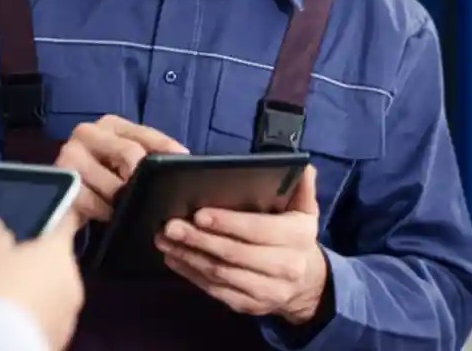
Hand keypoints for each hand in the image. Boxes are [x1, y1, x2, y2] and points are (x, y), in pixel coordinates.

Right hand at [0, 215, 84, 350]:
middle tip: (10, 268)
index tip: (60, 213)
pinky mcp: (61, 340)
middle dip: (39, 264)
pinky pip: (47, 320)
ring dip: (37, 293)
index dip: (60, 217)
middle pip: (57, 264)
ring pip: (54, 293)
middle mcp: (72, 281)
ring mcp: (70, 315)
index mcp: (58, 252)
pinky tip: (12, 321)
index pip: (66, 225)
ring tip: (7, 300)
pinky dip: (34, 317)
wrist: (0, 348)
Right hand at [54, 114, 186, 226]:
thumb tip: (181, 160)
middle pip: (130, 154)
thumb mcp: (128, 160)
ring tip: (130, 208)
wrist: (66, 193)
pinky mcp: (62, 182)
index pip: (144, 133)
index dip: (165, 147)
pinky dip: (105, 211)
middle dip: (144, 178)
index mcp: (109, 124)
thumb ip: (150, 155)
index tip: (184, 159)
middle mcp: (87, 132)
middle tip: (155, 197)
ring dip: (125, 200)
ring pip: (113, 184)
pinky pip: (93, 202)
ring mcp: (70, 155)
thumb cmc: (104, 175)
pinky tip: (108, 213)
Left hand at [155, 165, 327, 324]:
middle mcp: (286, 267)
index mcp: (297, 237)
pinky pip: (215, 290)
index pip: (257, 229)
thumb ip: (300, 187)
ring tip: (164, 240)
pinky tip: (174, 258)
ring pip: (220, 273)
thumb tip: (301, 165)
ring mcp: (267, 290)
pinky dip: (191, 274)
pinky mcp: (250, 305)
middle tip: (171, 226)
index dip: (227, 223)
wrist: (307, 284)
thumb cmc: (295, 238)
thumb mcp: (305, 211)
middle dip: (199, 239)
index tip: (198, 215)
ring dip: (189, 256)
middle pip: (234, 253)